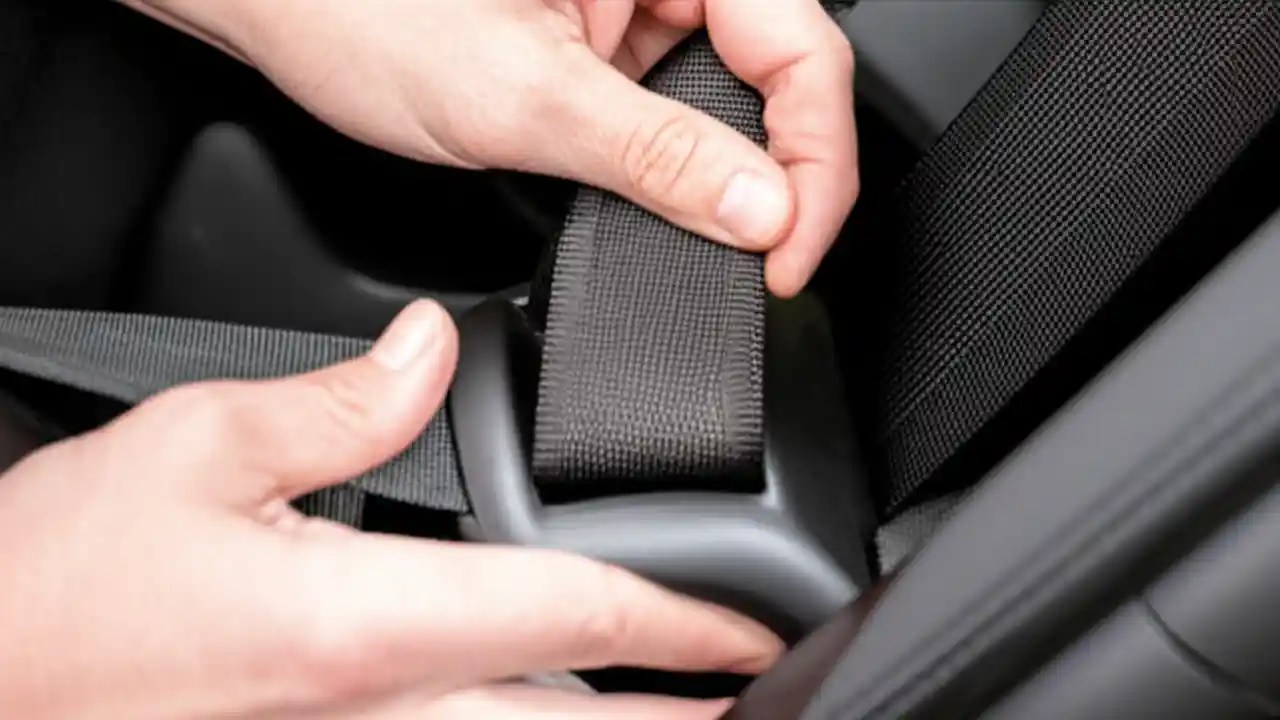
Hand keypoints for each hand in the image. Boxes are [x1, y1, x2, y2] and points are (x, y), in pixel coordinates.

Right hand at [0, 301, 781, 718]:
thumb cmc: (52, 587)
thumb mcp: (196, 447)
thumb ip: (342, 400)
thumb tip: (431, 349)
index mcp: (361, 627)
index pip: (576, 616)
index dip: (686, 623)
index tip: (751, 628)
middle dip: (680, 719)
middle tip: (753, 697)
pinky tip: (528, 718)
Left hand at [126, 0, 858, 296]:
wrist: (280, 12)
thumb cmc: (363, 10)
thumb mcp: (523, 100)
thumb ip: (655, 155)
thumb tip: (761, 211)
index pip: (801, 50)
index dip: (814, 162)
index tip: (789, 250)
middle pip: (784, 73)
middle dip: (791, 175)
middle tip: (772, 260)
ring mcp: (636, 11)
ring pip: (739, 100)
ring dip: (743, 178)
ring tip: (725, 242)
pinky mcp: (607, 52)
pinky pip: (682, 114)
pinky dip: (691, 173)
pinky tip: (677, 210)